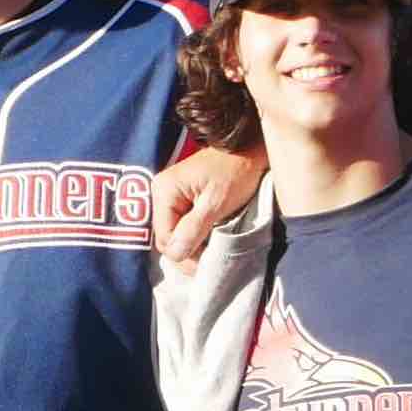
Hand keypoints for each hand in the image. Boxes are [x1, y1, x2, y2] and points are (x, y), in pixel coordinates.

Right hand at [152, 143, 264, 268]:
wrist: (251, 146)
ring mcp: (170, 197)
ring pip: (174, 235)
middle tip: (209, 262)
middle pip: (167, 238)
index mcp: (164, 191)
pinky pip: (181, 226)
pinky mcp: (182, 200)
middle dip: (186, 253)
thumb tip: (175, 254)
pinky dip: (194, 237)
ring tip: (210, 253)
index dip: (183, 254)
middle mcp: (160, 193)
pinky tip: (207, 241)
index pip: (165, 237)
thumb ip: (193, 228)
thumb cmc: (236, 170)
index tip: (205, 264)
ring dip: (191, 246)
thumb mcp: (216, 202)